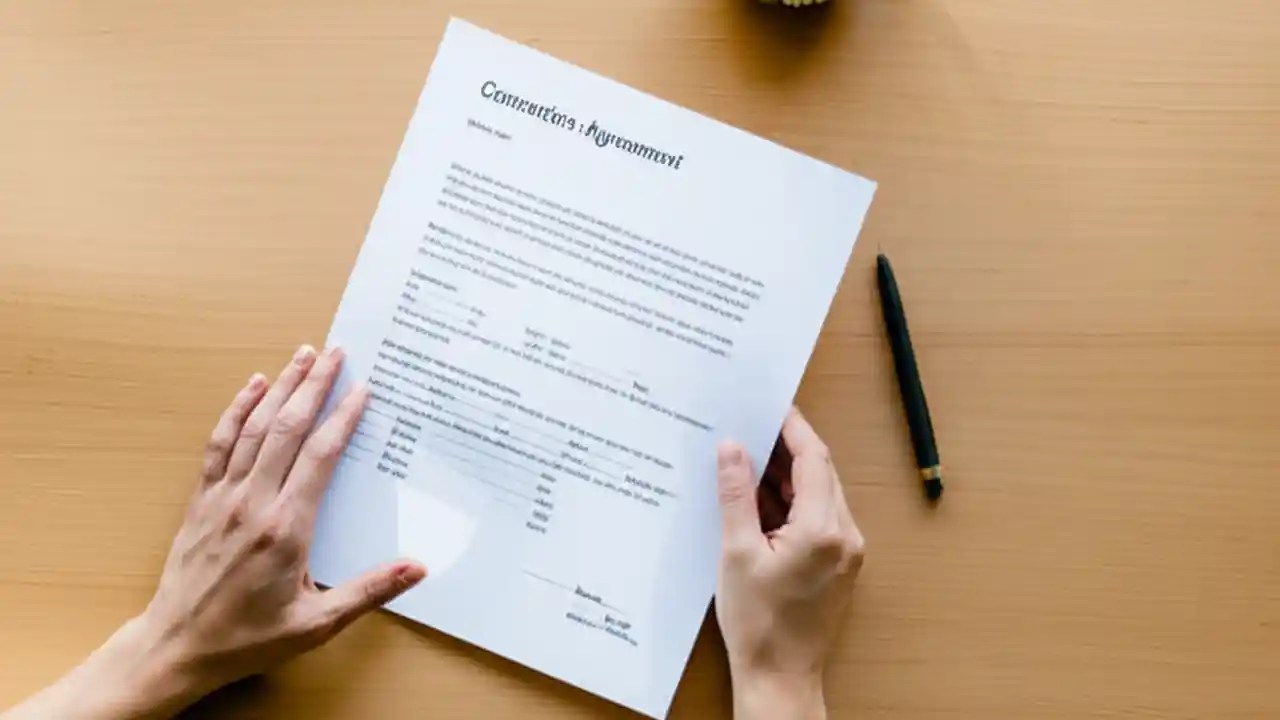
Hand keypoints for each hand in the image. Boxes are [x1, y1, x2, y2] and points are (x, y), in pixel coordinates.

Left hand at [3, 345, 424, 719]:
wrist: (177, 648)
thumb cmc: (247, 639)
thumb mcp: (316, 625)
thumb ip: (368, 591)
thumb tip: (417, 569)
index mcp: (285, 529)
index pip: (319, 457)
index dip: (342, 418)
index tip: (362, 389)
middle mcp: (252, 503)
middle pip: (286, 429)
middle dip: (314, 385)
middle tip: (336, 352)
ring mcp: (222, 498)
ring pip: (254, 428)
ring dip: (280, 388)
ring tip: (302, 355)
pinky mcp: (201, 501)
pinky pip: (220, 445)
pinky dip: (236, 411)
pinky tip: (251, 387)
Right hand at [715, 407, 864, 719]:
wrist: (780, 678)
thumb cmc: (759, 624)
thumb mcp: (736, 553)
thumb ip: (735, 495)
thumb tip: (731, 447)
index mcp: (824, 529)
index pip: (813, 458)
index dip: (791, 426)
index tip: (768, 404)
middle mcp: (845, 535)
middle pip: (819, 472)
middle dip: (784, 447)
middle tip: (748, 425)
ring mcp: (846, 550)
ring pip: (818, 494)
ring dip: (785, 476)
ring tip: (744, 459)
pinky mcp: (837, 563)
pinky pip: (817, 517)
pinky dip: (789, 502)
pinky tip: (757, 500)